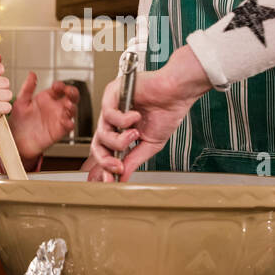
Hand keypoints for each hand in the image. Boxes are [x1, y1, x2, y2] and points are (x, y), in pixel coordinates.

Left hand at [7, 73, 77, 161]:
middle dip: (72, 92)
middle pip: (71, 97)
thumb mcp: (21, 102)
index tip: (57, 86)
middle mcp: (55, 107)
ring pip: (72, 110)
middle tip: (69, 92)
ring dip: (72, 107)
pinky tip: (66, 122)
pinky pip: (69, 126)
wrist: (17, 140)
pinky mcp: (59, 131)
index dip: (60, 85)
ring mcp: (58, 118)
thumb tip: (32, 74)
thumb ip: (27, 88)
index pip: (59, 88)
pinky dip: (70, 123)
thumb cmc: (19, 121)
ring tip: (68, 106)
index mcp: (47, 98)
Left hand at [86, 46, 210, 181]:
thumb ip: (134, 160)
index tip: (110, 181)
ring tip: (135, 134)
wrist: (177, 93)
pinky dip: (123, 120)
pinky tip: (136, 116)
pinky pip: (108, 114)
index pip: (106, 151)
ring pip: (102, 132)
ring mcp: (112, 107)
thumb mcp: (149, 144)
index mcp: (121, 131)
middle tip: (117, 167)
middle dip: (105, 159)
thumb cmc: (167, 113)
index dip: (106, 167)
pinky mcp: (112, 94)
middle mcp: (114, 120)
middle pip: (97, 144)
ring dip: (119, 139)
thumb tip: (122, 178)